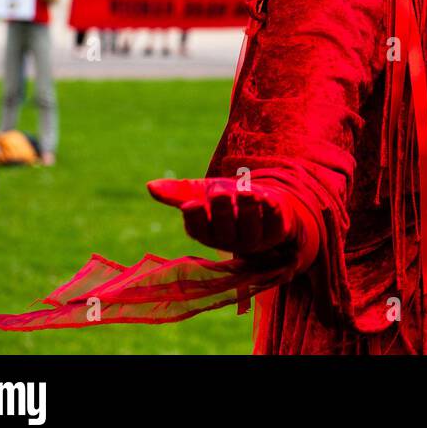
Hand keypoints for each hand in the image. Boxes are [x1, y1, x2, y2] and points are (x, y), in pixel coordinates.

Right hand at [147, 176, 307, 261]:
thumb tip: (150, 186)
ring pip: (249, 231)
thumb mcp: (203, 191)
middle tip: (219, 191)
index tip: (191, 203)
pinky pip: (274, 225)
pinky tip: (268, 197)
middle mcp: (230, 241)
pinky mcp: (276, 233)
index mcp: (208, 233)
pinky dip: (270, 212)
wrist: (262, 199)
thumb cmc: (227, 197)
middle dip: (222, 210)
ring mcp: (254, 241)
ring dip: (247, 210)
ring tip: (245, 191)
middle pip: (224, 231)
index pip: (198, 231)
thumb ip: (179, 192)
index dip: (195, 218)